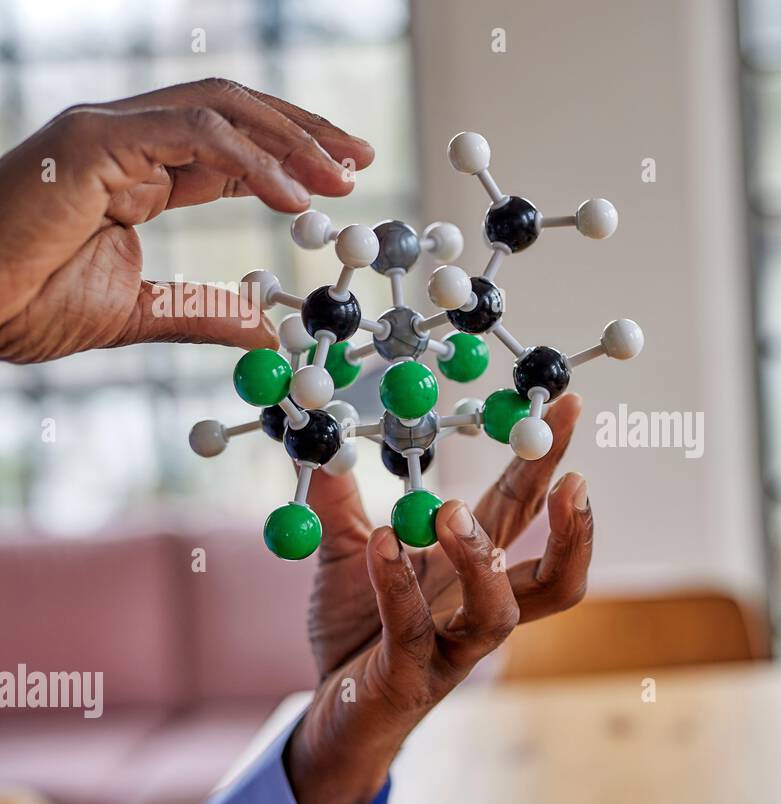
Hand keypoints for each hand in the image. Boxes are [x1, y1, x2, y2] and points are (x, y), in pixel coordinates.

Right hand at [0, 77, 373, 362]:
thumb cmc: (29, 305)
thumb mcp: (140, 314)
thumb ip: (204, 313)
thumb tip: (266, 329)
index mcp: (136, 173)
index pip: (230, 145)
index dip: (290, 156)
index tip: (344, 176)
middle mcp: (126, 140)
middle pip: (235, 111)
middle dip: (303, 131)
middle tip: (360, 158)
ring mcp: (109, 132)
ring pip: (221, 108)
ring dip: (290, 139)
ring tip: (340, 176)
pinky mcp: (96, 140)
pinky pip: (193, 132)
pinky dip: (249, 159)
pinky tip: (290, 194)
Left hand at [288, 394, 593, 803]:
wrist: (331, 713)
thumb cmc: (356, 631)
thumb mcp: (346, 552)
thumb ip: (341, 501)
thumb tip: (326, 440)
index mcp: (474, 569)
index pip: (525, 508)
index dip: (548, 459)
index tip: (564, 405)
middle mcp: (479, 608)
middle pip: (550, 571)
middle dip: (570, 525)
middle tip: (570, 478)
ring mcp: (451, 647)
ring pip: (499, 612)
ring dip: (481, 558)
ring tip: (452, 510)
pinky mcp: (410, 675)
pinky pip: (412, 628)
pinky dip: (398, 584)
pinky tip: (384, 544)